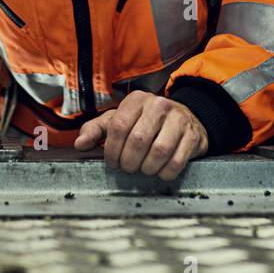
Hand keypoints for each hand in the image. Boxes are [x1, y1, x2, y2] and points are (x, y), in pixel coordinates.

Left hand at [73, 91, 208, 180]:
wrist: (184, 120)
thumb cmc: (145, 122)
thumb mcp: (119, 120)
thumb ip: (96, 130)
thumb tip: (80, 144)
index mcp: (136, 100)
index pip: (118, 126)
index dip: (112, 150)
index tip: (112, 162)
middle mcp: (158, 105)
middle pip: (137, 141)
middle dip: (129, 162)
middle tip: (128, 168)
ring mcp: (179, 119)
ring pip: (158, 152)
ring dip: (147, 169)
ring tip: (143, 169)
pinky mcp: (193, 136)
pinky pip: (177, 161)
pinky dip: (165, 173)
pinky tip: (160, 171)